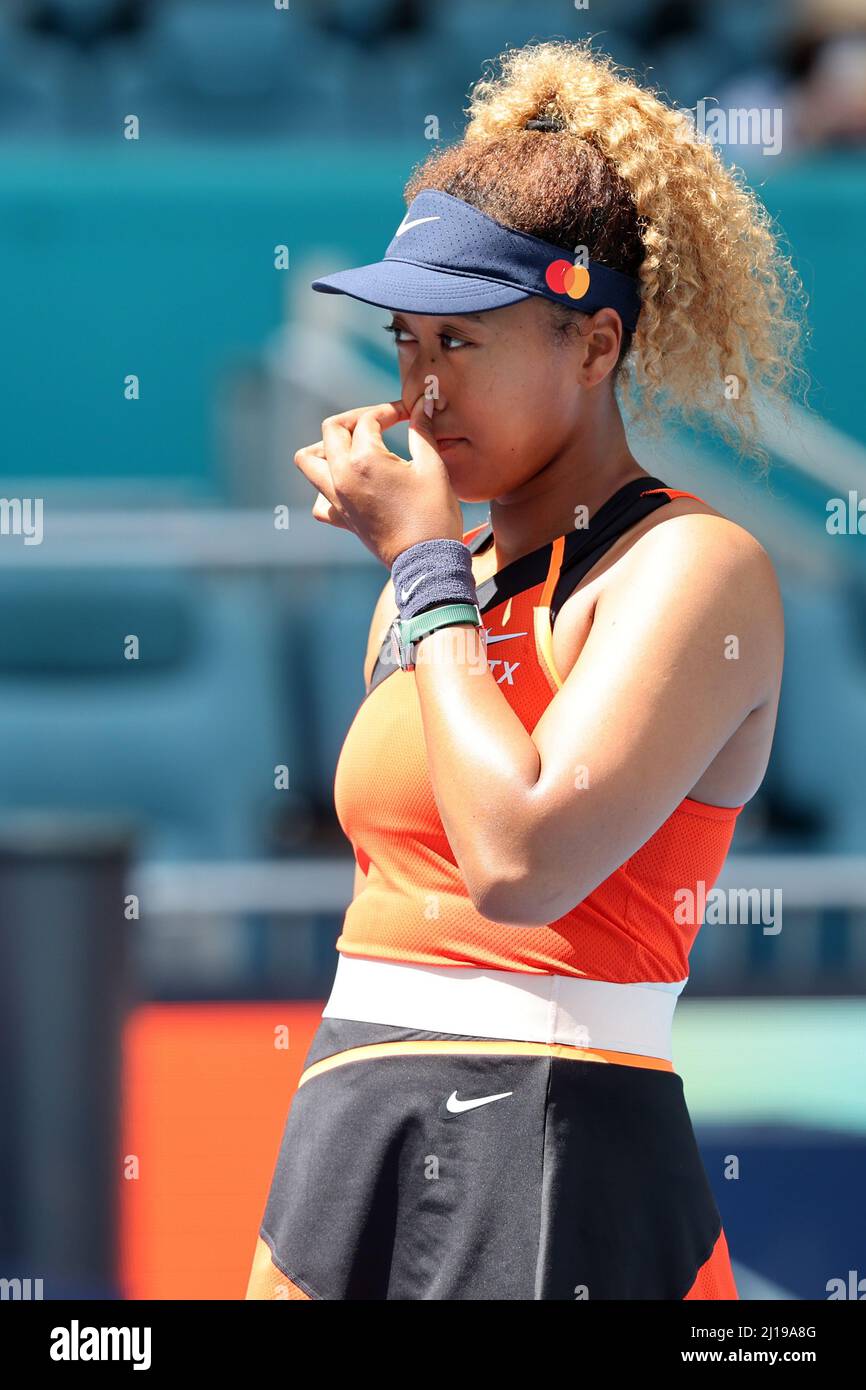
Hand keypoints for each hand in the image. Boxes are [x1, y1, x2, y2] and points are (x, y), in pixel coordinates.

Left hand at [293, 395, 464, 568]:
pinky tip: (350, 484)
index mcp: (364, 460)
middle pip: (331, 430)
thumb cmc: (435, 515)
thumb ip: (423, 431)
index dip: (390, 410)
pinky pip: (319, 499)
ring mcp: (338, 500)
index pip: (369, 419)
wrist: (428, 563)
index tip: (410, 414)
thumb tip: (422, 403)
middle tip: (380, 422)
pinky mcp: (342, 519)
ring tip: (354, 448)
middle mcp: (342, 477)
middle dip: (356, 419)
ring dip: (327, 447)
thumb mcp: (433, 467)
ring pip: (308, 462)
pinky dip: (326, 487)